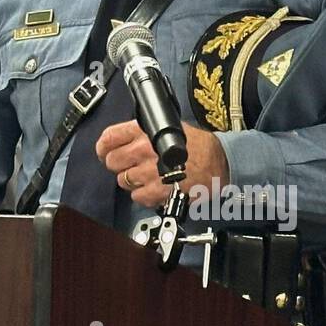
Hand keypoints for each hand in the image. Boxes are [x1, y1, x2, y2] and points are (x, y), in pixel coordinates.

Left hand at [95, 120, 229, 208]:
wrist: (222, 164)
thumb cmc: (201, 146)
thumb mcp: (171, 127)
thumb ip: (146, 131)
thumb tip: (127, 138)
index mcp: (146, 131)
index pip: (109, 137)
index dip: (103, 146)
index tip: (104, 151)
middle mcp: (144, 151)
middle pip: (112, 161)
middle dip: (118, 164)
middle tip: (128, 165)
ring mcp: (150, 173)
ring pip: (122, 180)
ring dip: (131, 180)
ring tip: (146, 177)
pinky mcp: (158, 192)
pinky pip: (136, 197)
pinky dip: (142, 195)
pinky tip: (153, 188)